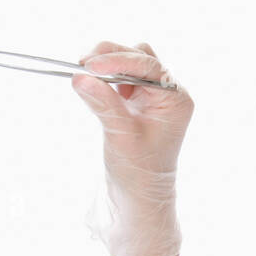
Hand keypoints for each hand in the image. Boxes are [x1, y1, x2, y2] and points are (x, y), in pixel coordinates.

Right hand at [73, 41, 194, 255]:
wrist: (139, 197)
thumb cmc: (139, 172)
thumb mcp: (120, 136)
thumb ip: (103, 104)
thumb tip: (80, 77)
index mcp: (176, 100)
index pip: (148, 67)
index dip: (117, 61)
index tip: (89, 65)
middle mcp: (169, 94)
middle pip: (140, 58)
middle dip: (111, 58)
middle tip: (82, 66)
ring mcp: (154, 97)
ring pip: (130, 63)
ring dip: (108, 64)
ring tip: (85, 75)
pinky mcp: (138, 102)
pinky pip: (121, 78)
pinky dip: (106, 77)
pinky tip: (94, 87)